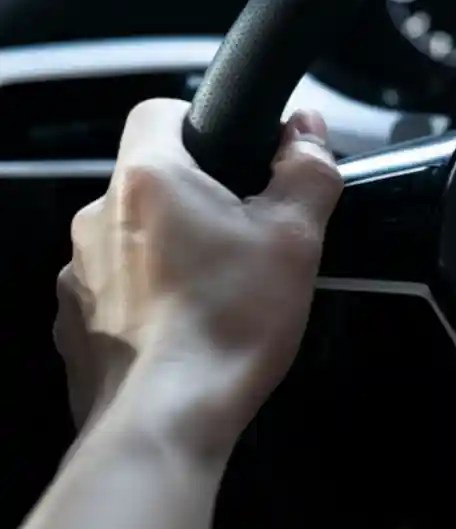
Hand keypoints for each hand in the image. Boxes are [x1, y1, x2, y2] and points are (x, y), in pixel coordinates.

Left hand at [54, 99, 341, 455]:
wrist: (168, 417)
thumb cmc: (226, 327)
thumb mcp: (295, 237)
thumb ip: (307, 171)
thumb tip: (307, 132)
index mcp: (149, 180)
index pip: (160, 111)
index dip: (203, 123)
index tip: (235, 155)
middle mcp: (98, 218)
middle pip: (151, 181)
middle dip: (197, 201)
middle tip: (244, 237)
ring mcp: (79, 272)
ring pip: (132, 237)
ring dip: (170, 251)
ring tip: (218, 291)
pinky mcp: (75, 320)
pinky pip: (115, 288)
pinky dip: (148, 298)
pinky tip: (187, 324)